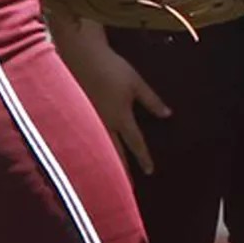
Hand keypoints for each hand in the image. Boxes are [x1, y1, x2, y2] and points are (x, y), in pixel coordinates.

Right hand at [53, 17, 170, 172]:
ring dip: (104, 164)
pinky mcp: (75, 115)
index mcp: (120, 117)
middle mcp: (103, 124)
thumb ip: (151, 100)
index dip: (144, 158)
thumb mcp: (136, 83)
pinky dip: (88, 150)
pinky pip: (84, 138)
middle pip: (114, 154)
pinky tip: (87, 156)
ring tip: (107, 178)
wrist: (80, 54)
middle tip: (127, 187)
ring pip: (97, 149)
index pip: (135, 143)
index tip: (150, 171)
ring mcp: (87, 121)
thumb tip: (168, 115)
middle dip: (122, 170)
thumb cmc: (111, 67)